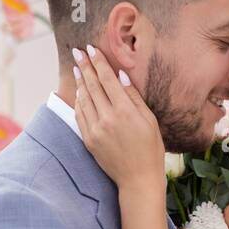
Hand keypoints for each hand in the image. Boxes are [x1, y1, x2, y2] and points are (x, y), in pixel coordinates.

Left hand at [72, 45, 163, 188]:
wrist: (138, 179)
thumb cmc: (150, 150)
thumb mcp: (150, 121)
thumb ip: (133, 97)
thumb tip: (120, 76)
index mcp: (125, 112)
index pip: (107, 79)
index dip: (98, 62)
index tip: (91, 49)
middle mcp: (107, 118)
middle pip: (92, 85)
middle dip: (84, 66)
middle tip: (78, 52)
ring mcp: (95, 130)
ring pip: (83, 99)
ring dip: (80, 81)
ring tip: (77, 68)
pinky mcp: (88, 139)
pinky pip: (80, 114)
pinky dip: (79, 100)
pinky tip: (80, 92)